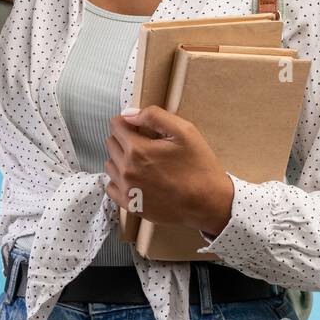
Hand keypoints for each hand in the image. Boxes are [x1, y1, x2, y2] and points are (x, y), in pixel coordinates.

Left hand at [104, 106, 233, 235]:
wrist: (208, 203)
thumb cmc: (199, 166)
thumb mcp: (184, 131)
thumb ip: (154, 116)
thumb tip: (129, 113)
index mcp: (137, 150)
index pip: (116, 125)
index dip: (129, 121)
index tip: (141, 128)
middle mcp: (127, 171)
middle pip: (111, 143)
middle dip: (125, 139)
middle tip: (146, 144)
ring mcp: (127, 190)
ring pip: (110, 164)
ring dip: (121, 159)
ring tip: (143, 162)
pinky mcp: (130, 205)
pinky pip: (111, 186)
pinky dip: (120, 180)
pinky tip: (138, 179)